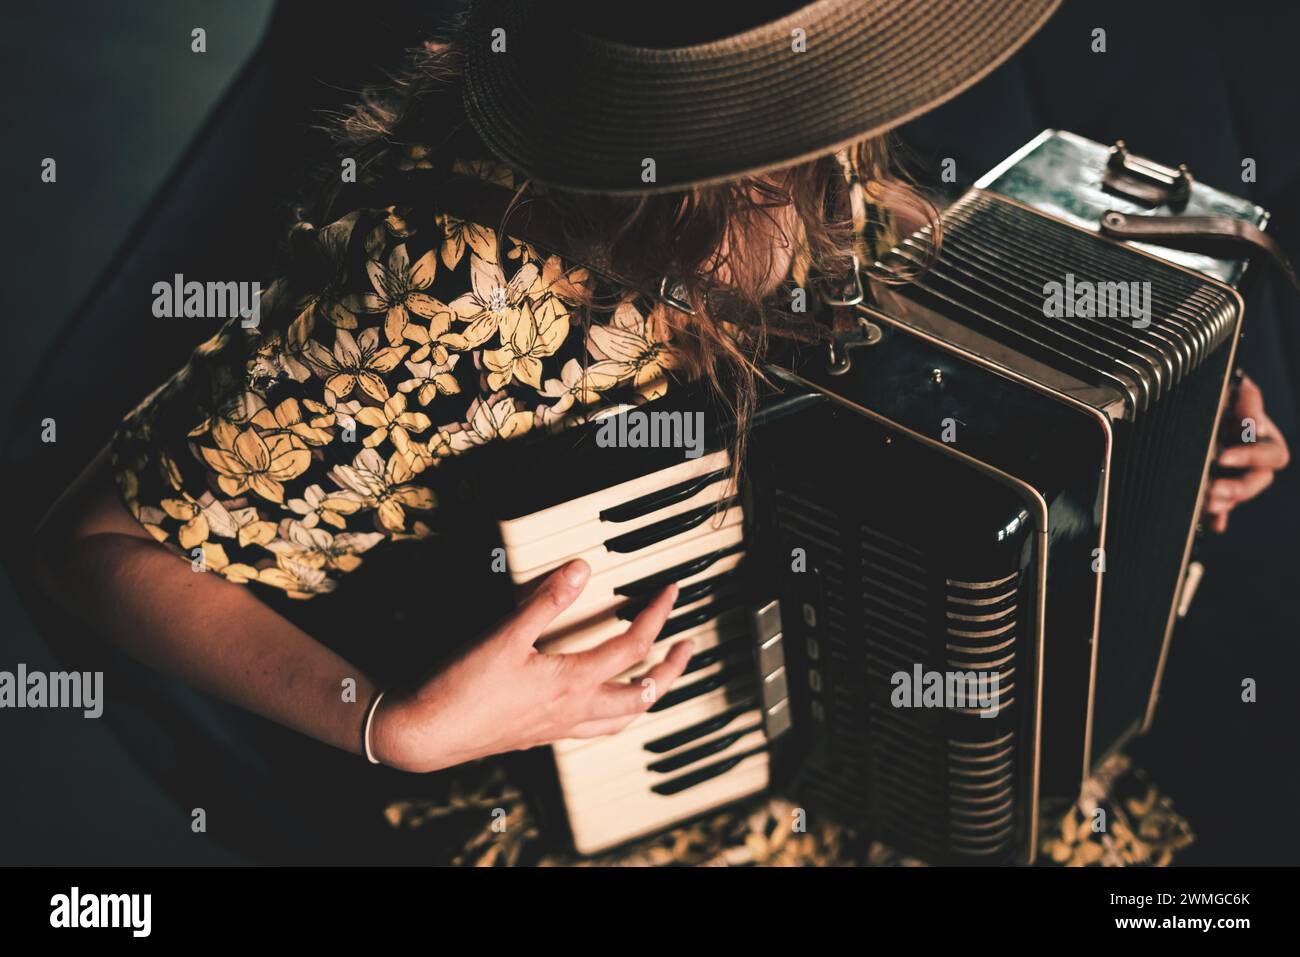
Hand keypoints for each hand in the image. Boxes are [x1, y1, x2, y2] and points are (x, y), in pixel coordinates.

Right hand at [369, 559, 692, 772]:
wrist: (427, 733)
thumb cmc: (462, 689)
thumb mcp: (505, 634)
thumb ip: (546, 600)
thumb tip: (580, 570)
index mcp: (572, 682)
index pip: (632, 646)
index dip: (657, 616)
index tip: (670, 594)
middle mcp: (574, 709)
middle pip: (642, 693)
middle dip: (671, 669)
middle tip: (687, 647)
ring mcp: (559, 727)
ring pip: (621, 719)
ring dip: (647, 698)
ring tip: (659, 681)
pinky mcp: (541, 735)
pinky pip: (594, 730)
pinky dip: (612, 716)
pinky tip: (604, 706)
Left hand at [1205, 374, 1290, 532]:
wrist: (1198, 403)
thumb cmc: (1223, 392)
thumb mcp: (1235, 388)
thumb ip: (1247, 399)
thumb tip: (1253, 423)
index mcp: (1263, 438)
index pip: (1273, 456)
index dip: (1251, 457)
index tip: (1223, 456)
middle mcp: (1252, 460)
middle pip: (1257, 482)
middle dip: (1237, 488)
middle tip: (1213, 489)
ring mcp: (1235, 474)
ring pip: (1238, 496)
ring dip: (1224, 502)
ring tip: (1206, 503)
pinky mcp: (1216, 487)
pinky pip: (1221, 508)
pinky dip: (1217, 517)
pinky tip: (1213, 525)